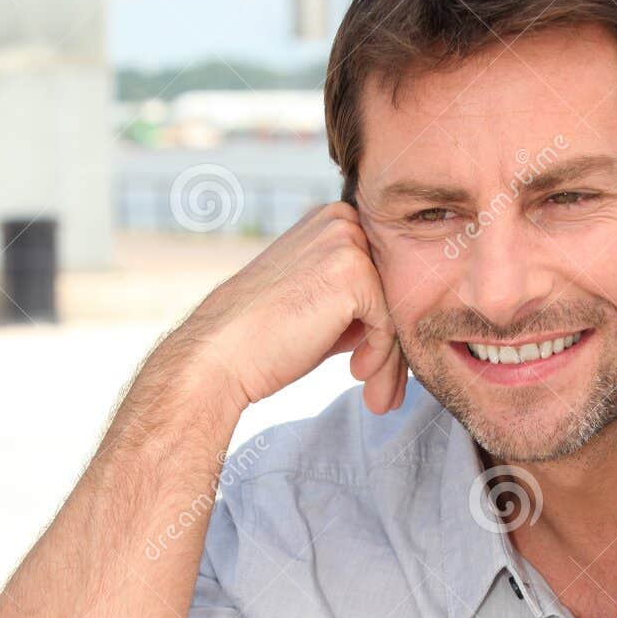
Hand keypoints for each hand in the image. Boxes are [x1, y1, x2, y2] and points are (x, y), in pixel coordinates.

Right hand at [175, 201, 407, 417]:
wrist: (221, 356)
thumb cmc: (263, 338)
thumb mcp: (316, 305)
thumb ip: (354, 300)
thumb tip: (395, 318)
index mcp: (329, 221)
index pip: (380, 274)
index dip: (384, 325)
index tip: (375, 367)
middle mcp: (341, 220)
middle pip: (393, 290)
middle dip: (393, 346)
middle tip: (385, 391)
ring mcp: (347, 243)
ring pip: (395, 310)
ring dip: (390, 361)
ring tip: (379, 397)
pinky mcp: (353, 273)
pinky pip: (389, 325)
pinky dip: (381, 359)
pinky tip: (357, 375)